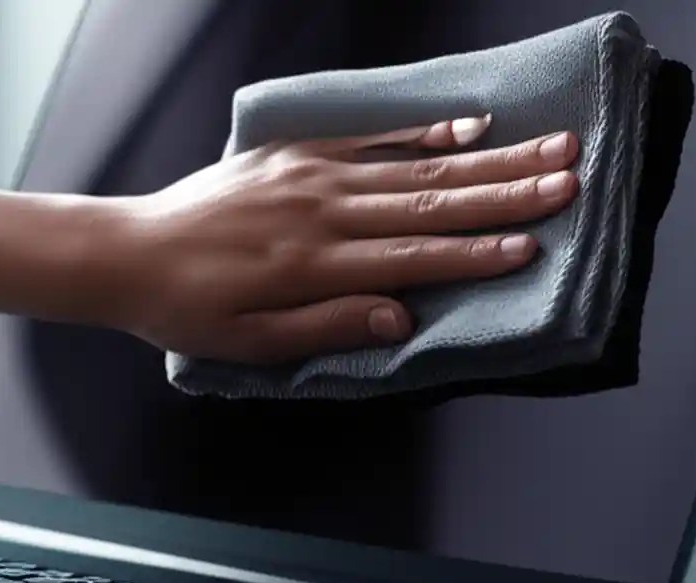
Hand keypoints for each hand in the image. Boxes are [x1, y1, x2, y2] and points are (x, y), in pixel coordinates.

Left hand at [106, 115, 579, 363]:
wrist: (128, 253)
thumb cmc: (187, 310)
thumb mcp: (248, 343)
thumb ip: (326, 327)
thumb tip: (399, 321)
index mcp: (310, 263)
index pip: (411, 257)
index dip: (473, 254)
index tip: (530, 247)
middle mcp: (319, 211)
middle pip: (426, 201)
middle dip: (502, 193)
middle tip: (567, 180)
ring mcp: (308, 174)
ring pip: (410, 167)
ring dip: (482, 159)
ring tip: (542, 148)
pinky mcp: (294, 154)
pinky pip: (368, 140)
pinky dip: (420, 133)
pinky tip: (467, 127)